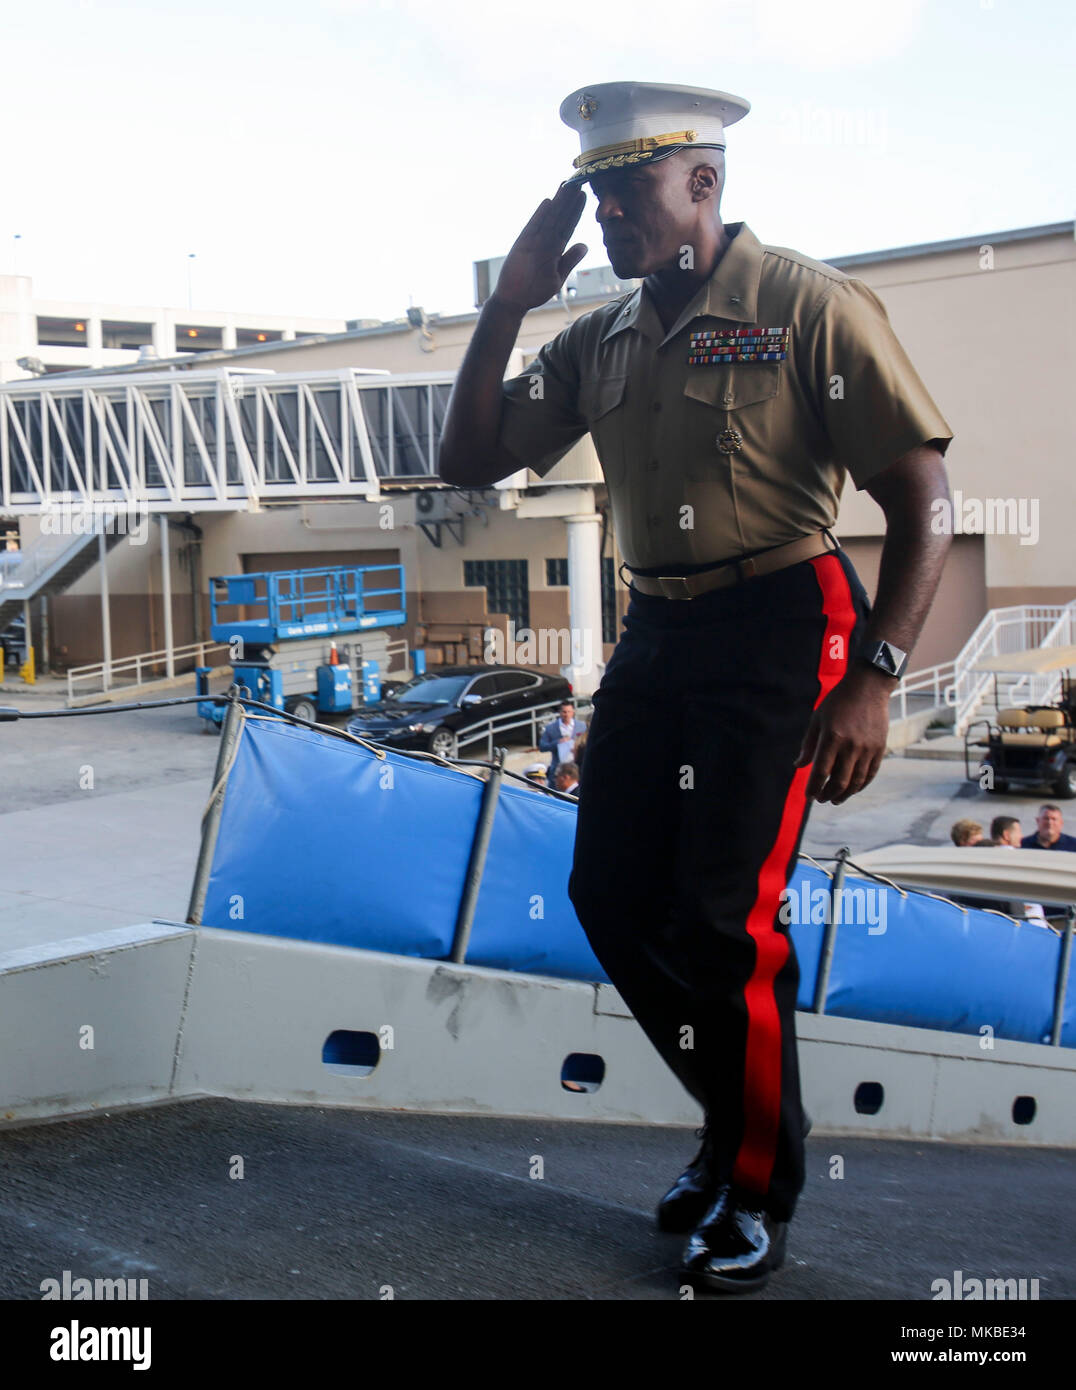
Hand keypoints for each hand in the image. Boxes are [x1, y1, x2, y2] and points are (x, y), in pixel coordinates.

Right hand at [491, 184, 587, 314]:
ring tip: (566, 185)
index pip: (568, 226)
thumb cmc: (535, 291)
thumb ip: (570, 260)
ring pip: (549, 218)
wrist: (515, 300)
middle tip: (578, 180)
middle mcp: (546, 242)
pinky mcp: (523, 244)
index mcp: (556, 249)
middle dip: (569, 200)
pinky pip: (534, 227)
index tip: (584, 195)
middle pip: (560, 217)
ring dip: (558, 202)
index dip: (576, 211)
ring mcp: (534, 241)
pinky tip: (548, 202)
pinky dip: (540, 216)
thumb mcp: (558, 276)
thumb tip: (585, 245)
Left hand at [794, 668, 891, 803]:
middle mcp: (851, 746)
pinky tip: (851, 789)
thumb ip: (808, 745)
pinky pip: (870, 774)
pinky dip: (860, 786)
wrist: (868, 688)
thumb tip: (798, 766)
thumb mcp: (817, 720)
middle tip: (821, 799)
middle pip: (839, 781)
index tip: (809, 796)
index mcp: (832, 737)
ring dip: (844, 795)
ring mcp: (867, 749)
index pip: (821, 772)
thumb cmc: (837, 702)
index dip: (813, 788)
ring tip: (835, 799)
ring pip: (856, 782)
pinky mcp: (879, 749)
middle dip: (828, 795)